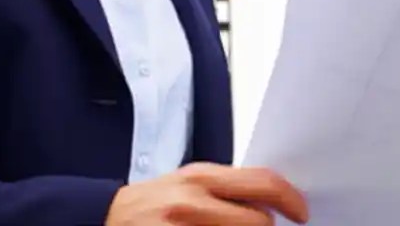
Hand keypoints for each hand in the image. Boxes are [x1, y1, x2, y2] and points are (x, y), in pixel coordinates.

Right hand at [105, 162, 308, 225]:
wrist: (98, 218)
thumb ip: (227, 189)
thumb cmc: (149, 205)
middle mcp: (191, 201)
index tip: (302, 214)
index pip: (264, 183)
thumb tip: (271, 200)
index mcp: (201, 177)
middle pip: (259, 222)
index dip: (292, 200)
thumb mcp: (188, 184)